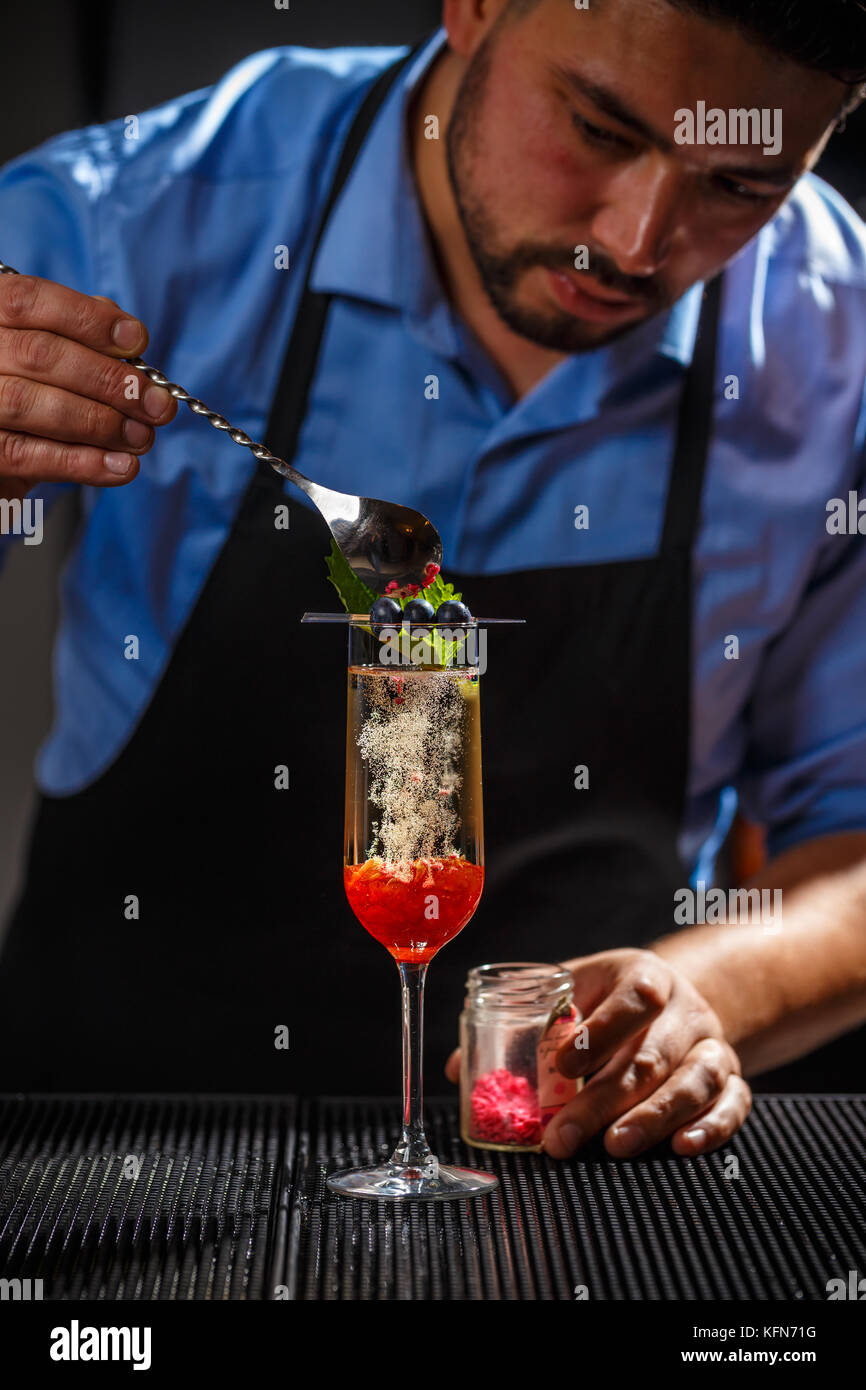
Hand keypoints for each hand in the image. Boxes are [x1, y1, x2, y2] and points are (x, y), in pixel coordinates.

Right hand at [0, 275, 175, 502]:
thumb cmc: (27, 392)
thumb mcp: (44, 357)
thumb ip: (77, 336)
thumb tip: (126, 335)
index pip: (29, 301)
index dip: (89, 320)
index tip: (138, 341)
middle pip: (40, 354)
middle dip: (109, 380)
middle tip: (157, 404)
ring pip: (30, 404)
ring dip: (99, 423)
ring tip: (142, 437)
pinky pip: (26, 455)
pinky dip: (81, 462)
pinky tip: (121, 466)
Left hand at [542, 948, 750, 1159]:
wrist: (667, 1003)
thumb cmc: (604, 1002)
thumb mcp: (572, 991)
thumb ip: (535, 1022)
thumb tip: (480, 1068)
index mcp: (645, 975)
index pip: (636, 996)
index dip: (602, 1031)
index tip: (563, 1065)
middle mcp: (686, 1009)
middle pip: (653, 1055)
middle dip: (605, 1100)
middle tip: (566, 1135)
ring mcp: (713, 1044)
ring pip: (697, 1081)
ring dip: (655, 1117)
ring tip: (617, 1145)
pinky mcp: (731, 1080)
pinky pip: (734, 1104)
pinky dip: (712, 1127)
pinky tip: (682, 1146)